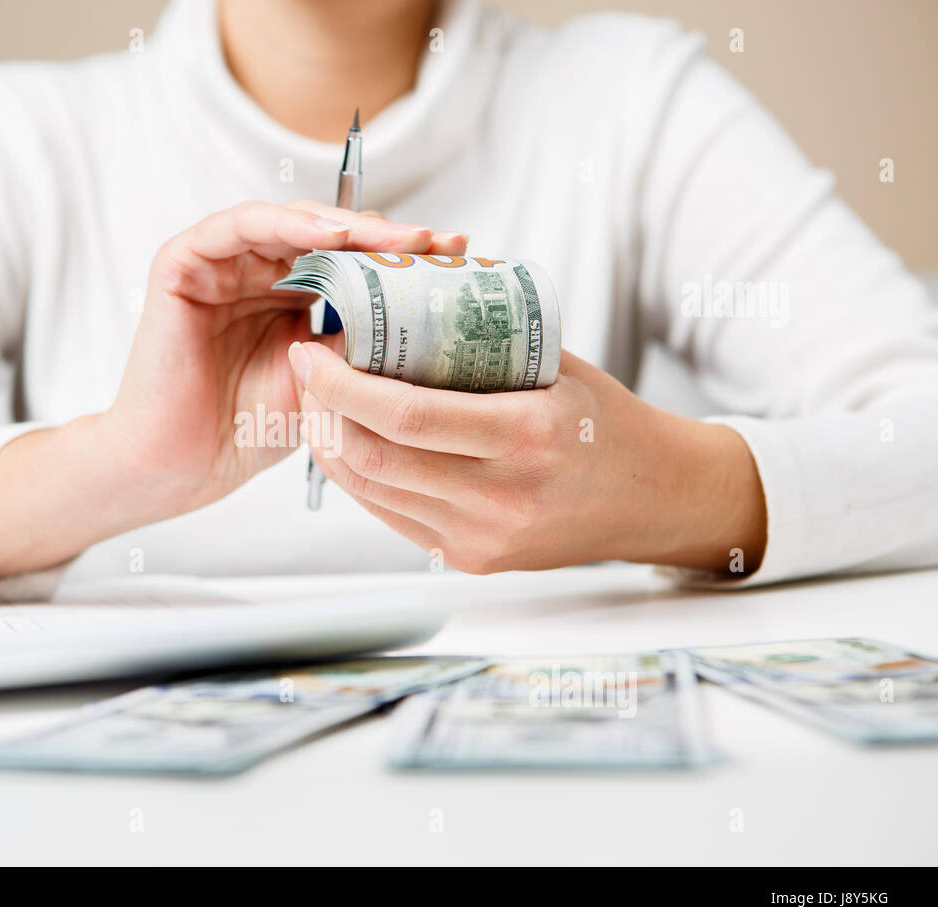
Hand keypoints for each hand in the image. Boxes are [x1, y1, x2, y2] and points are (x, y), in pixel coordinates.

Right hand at [105, 199, 466, 518]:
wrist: (180, 467)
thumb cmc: (244, 432)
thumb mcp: (327, 385)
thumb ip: (362, 344)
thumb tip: (427, 313)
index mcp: (289, 299)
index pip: (351, 261)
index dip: (400, 257)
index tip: (456, 259)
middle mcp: (256, 275)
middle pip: (327, 235)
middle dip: (384, 235)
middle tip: (437, 241)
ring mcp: (219, 266)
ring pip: (291, 222)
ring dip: (346, 224)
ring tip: (394, 237)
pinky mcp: (182, 264)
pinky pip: (239, 226)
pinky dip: (286, 224)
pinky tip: (331, 235)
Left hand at [290, 341, 767, 575]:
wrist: (652, 496)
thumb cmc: (602, 421)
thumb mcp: (551, 365)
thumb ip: (477, 342)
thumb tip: (398, 297)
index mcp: (526, 435)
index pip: (404, 415)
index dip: (341, 385)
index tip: (313, 353)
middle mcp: (502, 495)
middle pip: (374, 458)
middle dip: (323, 413)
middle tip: (306, 372)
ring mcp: (483, 535)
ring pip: (371, 491)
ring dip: (332, 445)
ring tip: (320, 405)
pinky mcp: (469, 557)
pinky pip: (390, 515)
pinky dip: (361, 476)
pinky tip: (353, 443)